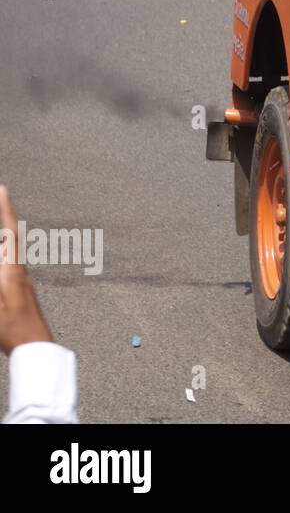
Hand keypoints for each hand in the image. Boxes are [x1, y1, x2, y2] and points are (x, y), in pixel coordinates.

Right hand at [0, 187, 54, 355]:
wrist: (37, 349)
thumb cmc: (13, 330)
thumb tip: (1, 256)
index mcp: (13, 270)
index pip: (9, 232)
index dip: (5, 209)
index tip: (3, 189)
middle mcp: (20, 270)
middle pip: (9, 238)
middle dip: (3, 217)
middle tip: (1, 196)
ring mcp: (22, 279)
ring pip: (9, 252)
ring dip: (3, 238)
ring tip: (2, 215)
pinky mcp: (21, 289)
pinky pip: (8, 264)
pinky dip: (3, 254)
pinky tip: (3, 250)